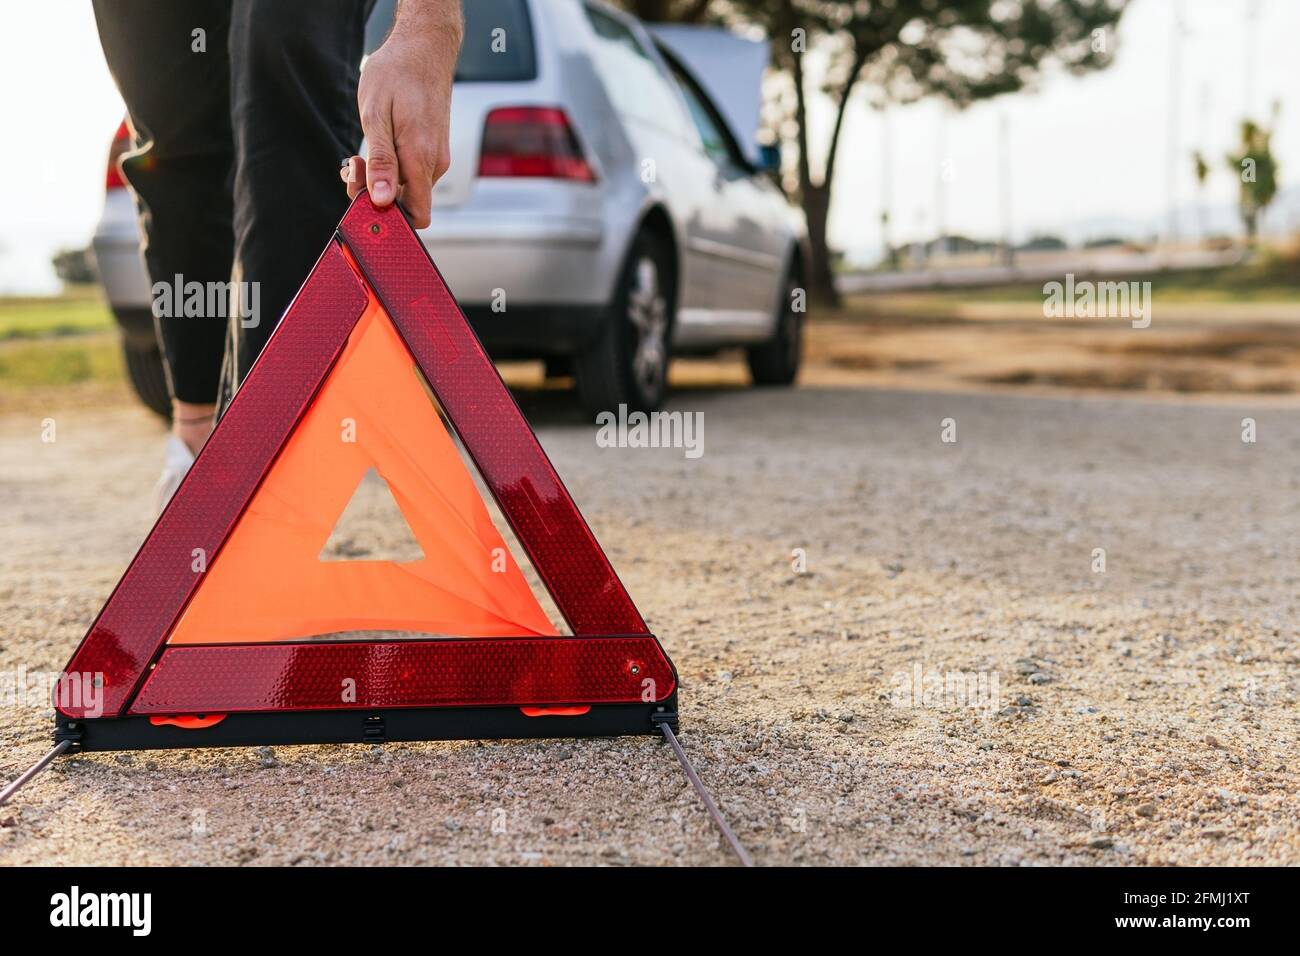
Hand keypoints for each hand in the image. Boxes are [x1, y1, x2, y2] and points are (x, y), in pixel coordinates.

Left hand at [341, 1, 462, 228]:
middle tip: (352, 166)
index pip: (418, 215)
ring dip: (381, 180)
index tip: (363, 198)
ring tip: (361, 155)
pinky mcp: (433, 150)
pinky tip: (376, 148)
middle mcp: (435, 163)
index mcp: (421, 157)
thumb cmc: (398, 73)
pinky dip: (391, 169)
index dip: (390, 218)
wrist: (425, 47)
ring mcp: (437, 157)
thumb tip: (382, 200)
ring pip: (407, 188)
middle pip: (407, 203)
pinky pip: (412, 173)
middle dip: (376, 194)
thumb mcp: (376, 115)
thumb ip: (382, 161)